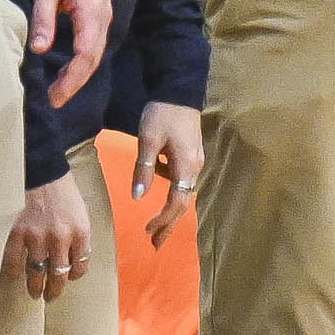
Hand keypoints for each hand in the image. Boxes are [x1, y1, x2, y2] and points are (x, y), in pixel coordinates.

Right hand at [5, 176, 92, 301]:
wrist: (41, 172)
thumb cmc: (62, 192)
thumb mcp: (81, 213)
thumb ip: (78, 237)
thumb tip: (73, 261)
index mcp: (80, 232)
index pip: (80, 266)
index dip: (74, 275)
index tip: (69, 278)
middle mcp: (60, 238)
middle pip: (58, 275)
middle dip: (54, 290)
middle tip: (50, 296)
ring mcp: (37, 236)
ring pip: (36, 272)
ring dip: (35, 287)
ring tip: (34, 293)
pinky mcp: (16, 232)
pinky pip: (14, 261)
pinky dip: (13, 271)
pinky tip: (14, 276)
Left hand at [27, 0, 109, 106]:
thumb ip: (43, 19)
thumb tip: (39, 50)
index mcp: (92, 10)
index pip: (86, 53)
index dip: (73, 77)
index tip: (56, 94)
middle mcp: (103, 16)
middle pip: (93, 58)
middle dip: (75, 82)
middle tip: (55, 100)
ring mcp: (103, 16)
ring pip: (95, 52)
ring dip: (78, 73)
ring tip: (58, 91)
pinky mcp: (97, 14)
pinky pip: (93, 44)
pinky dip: (81, 61)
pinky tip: (67, 69)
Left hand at [130, 101, 203, 237]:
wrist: (178, 90)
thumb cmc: (162, 114)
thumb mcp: (148, 141)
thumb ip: (143, 169)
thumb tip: (139, 197)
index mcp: (186, 166)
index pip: (177, 202)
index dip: (163, 220)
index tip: (147, 232)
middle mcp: (195, 167)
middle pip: (183, 203)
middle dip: (169, 225)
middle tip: (155, 244)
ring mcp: (195, 161)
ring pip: (183, 193)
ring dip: (169, 210)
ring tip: (153, 224)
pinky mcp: (191, 154)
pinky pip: (181, 180)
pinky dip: (170, 191)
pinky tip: (155, 183)